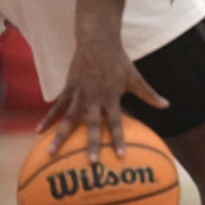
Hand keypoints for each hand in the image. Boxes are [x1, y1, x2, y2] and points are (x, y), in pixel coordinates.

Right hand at [36, 37, 168, 162]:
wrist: (97, 42)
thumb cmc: (119, 61)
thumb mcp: (135, 78)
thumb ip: (149, 94)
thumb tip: (166, 105)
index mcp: (111, 97)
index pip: (117, 122)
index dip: (119, 139)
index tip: (120, 156)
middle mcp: (94, 98)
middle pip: (93, 125)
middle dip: (93, 144)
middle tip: (92, 163)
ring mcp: (79, 94)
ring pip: (69, 119)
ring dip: (60, 136)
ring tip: (51, 153)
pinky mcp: (68, 88)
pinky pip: (57, 106)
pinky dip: (48, 118)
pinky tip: (39, 131)